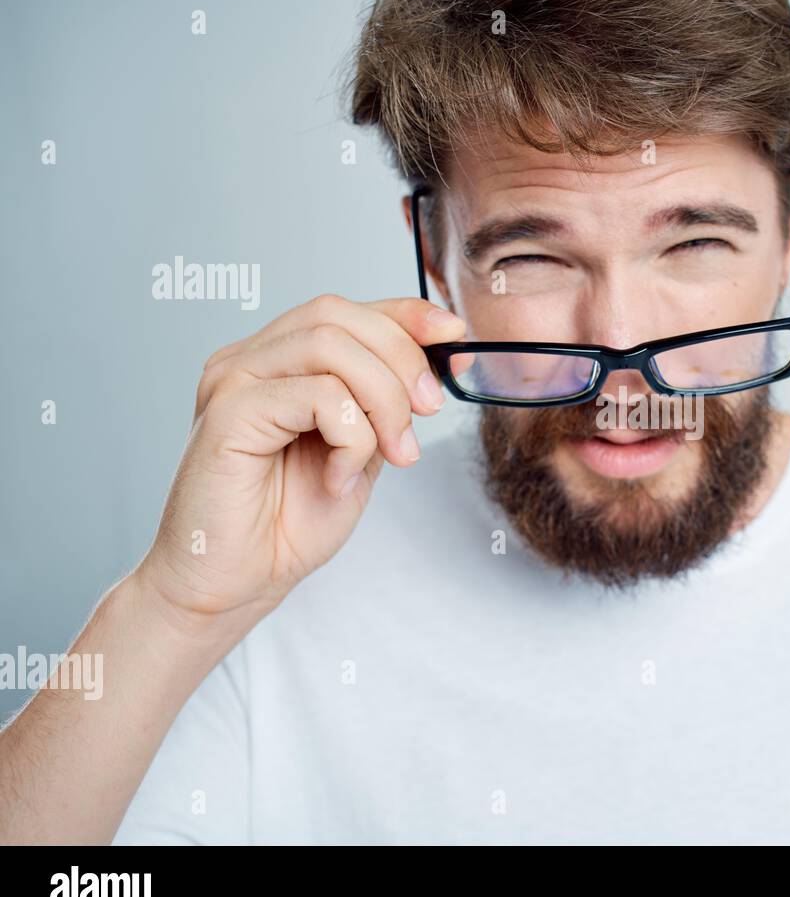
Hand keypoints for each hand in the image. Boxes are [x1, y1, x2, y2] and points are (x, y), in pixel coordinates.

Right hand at [134, 294, 463, 645]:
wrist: (234, 584)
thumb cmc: (285, 525)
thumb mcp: (360, 451)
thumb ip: (384, 404)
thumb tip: (438, 362)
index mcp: (278, 363)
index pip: (347, 312)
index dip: (406, 316)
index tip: (454, 336)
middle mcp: (249, 360)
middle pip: (339, 316)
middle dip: (401, 359)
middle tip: (428, 413)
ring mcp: (232, 380)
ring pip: (331, 345)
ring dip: (383, 399)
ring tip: (393, 452)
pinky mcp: (228, 412)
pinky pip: (316, 394)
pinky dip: (350, 437)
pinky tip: (338, 477)